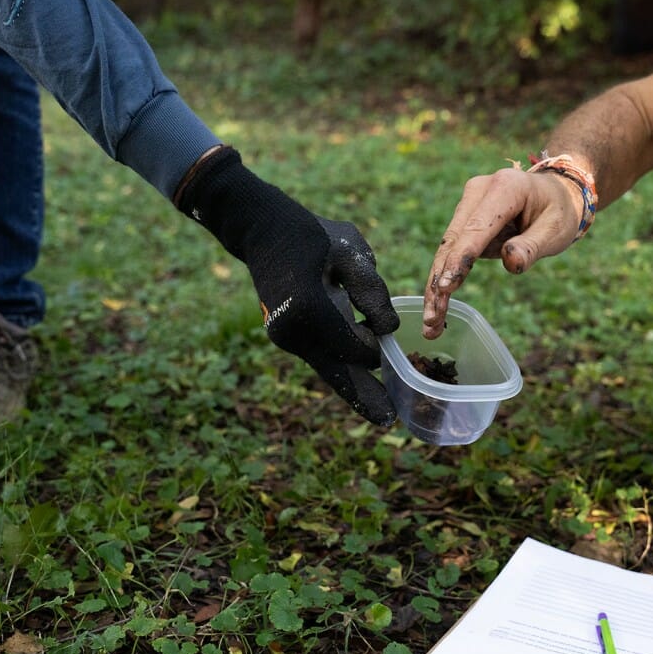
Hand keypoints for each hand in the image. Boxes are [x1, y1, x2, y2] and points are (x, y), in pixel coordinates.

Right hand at [175, 147, 399, 424]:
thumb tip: (387, 330)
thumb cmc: (312, 235)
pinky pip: (319, 357)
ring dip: (354, 382)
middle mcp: (293, 331)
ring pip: (328, 367)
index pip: (355, 345)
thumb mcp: (350, 251)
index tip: (384, 333)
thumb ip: (371, 291)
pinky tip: (361, 384)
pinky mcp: (286, 338)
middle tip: (389, 422)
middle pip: (336, 372)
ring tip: (381, 412)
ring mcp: (286, 338)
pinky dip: (340, 367)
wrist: (263, 231)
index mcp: (310, 308)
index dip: (376, 344)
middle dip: (365, 397)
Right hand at [423, 166, 584, 337]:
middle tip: (432, 319)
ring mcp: (468, 203)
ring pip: (446, 248)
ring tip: (431, 323)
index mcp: (505, 187)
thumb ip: (532, 246)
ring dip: (436, 285)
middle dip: (440, 281)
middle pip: (453, 240)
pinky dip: (444, 278)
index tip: (445, 287)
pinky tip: (438, 307)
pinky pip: (452, 251)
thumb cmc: (559, 211)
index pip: (476, 228)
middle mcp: (479, 190)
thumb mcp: (556, 230)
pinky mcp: (465, 219)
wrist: (555, 192)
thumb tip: (512, 264)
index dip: (459, 259)